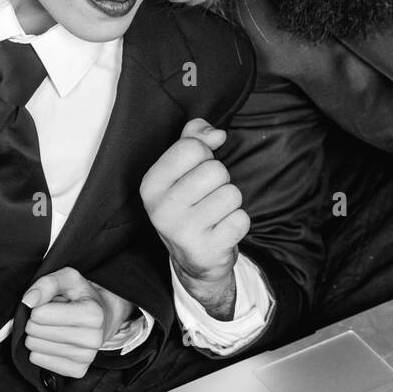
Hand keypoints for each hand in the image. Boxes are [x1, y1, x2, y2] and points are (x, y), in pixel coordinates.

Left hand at [21, 268, 130, 377]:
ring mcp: (86, 358)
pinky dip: (41, 351)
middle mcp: (93, 339)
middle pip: (34, 332)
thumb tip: (28, 301)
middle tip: (52, 317)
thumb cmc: (82, 297)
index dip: (39, 307)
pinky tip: (55, 342)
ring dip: (38, 336)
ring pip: (35, 348)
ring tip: (55, 328)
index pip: (39, 315)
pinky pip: (39, 361)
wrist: (104, 318)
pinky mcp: (77, 371)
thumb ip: (47, 284)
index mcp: (93, 315)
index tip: (53, 305)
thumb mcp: (68, 279)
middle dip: (36, 322)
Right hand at [140, 118, 247, 316]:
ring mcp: (181, 232)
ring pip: (231, 194)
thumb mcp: (181, 169)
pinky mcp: (205, 250)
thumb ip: (194, 139)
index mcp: (151, 183)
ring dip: (230, 202)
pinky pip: (241, 219)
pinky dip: (238, 222)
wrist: (193, 257)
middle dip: (221, 180)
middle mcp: (160, 208)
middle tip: (208, 197)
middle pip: (216, 170)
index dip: (205, 155)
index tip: (197, 170)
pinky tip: (221, 229)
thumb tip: (217, 133)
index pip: (191, 147)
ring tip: (214, 214)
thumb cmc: (190, 204)